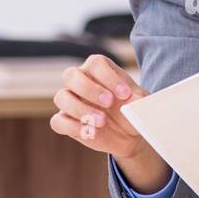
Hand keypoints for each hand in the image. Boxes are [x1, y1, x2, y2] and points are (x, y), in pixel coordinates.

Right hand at [49, 54, 169, 192]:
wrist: (129, 133)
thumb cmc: (132, 110)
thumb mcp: (140, 103)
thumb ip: (138, 99)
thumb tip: (133, 99)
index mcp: (99, 70)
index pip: (95, 63)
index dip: (108, 77)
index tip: (125, 93)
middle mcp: (81, 81)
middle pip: (70, 75)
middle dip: (89, 89)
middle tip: (109, 102)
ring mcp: (70, 101)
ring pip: (61, 97)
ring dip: (80, 109)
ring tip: (102, 122)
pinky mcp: (66, 121)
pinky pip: (58, 121)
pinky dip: (73, 127)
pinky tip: (91, 132)